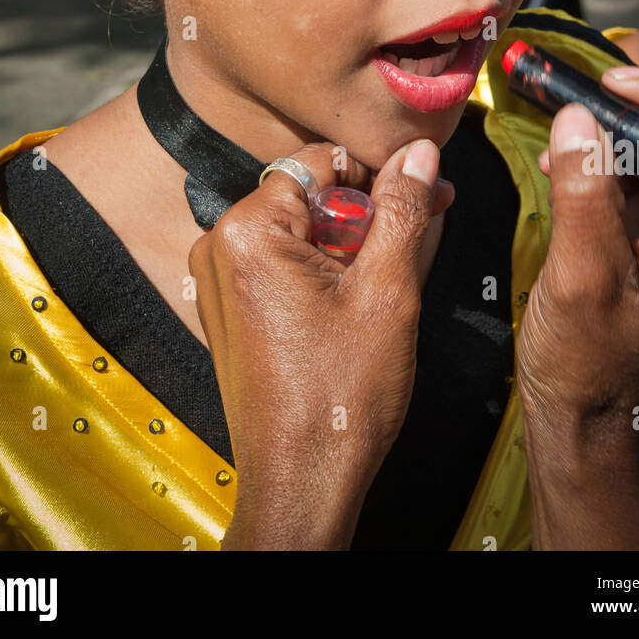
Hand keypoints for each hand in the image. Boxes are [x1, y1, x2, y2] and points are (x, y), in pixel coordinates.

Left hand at [189, 137, 452, 548]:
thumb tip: (419, 156)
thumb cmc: (338, 401)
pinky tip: (359, 300)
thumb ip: (404, 210)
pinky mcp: (229, 307)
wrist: (303, 482)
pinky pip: (282, 261)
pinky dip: (323, 269)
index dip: (377, 174)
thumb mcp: (388, 291)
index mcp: (248, 231)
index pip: (320, 161)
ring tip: (390, 278)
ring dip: (350, 242)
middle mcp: (219, 247)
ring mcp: (219, 280)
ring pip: (300, 228)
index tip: (420, 192)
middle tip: (418, 232)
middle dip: (368, 211)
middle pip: (309, 194)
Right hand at [518, 65, 638, 426]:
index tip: (611, 81)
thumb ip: (582, 192)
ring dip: (613, 132)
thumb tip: (576, 117)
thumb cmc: (589, 360)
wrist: (580, 410)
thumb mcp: (582, 273)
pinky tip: (565, 158)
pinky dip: (603, 158)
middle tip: (583, 93)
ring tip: (566, 129)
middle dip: (636, 110)